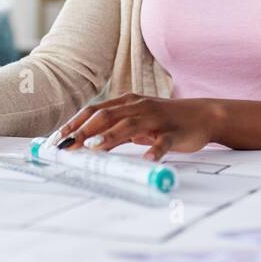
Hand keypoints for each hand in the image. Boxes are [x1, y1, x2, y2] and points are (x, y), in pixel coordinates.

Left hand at [56, 94, 220, 160]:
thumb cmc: (166, 119)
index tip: (56, 138)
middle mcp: (139, 107)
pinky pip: (164, 142)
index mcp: (128, 102)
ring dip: (110, 137)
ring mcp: (157, 119)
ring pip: (130, 126)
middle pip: (107, 116)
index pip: (95, 111)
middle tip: (66, 146)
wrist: (204, 115)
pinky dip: (155, 150)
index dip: (74, 123)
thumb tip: (87, 142)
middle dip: (84, 131)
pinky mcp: (175, 133)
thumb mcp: (138, 121)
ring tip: (94, 148)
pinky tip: (147, 159)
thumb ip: (115, 128)